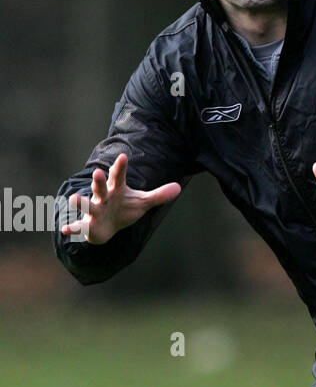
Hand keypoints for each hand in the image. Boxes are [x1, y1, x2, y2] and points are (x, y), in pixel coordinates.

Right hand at [59, 153, 181, 244]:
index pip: (119, 176)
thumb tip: (178, 188)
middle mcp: (103, 198)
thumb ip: (159, 195)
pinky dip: (72, 228)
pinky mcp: (88, 225)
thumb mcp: (143, 202)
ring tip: (74, 199)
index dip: (121, 167)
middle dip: (99, 182)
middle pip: (101, 188)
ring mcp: (94, 211)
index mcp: (116, 189)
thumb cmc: (124, 209)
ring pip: (87, 205)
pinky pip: (79, 227)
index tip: (123, 156)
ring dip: (80, 202)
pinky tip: (65, 230)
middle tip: (97, 173)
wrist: (109, 227)